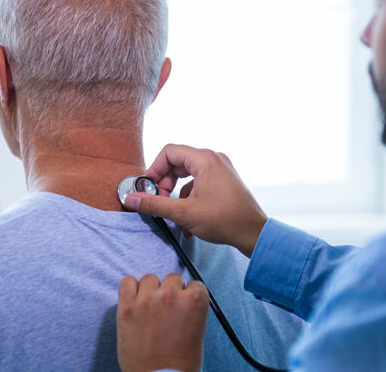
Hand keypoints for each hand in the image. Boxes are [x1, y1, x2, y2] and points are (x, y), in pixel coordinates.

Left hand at [117, 273, 208, 371]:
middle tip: (166, 308)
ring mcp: (147, 299)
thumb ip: (189, 309)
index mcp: (194, 301)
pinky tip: (134, 300)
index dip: (188, 295)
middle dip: (171, 292)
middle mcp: (171, 295)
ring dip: (151, 289)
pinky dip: (131, 288)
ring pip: (150, 278)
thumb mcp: (198, 331)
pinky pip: (127, 282)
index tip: (183, 304)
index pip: (195, 284)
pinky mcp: (127, 307)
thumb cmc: (180, 363)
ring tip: (149, 306)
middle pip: (172, 278)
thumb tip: (181, 300)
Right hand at [123, 144, 267, 256]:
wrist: (254, 233)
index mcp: (205, 159)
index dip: (154, 169)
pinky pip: (199, 183)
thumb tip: (131, 199)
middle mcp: (214, 159)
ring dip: (177, 195)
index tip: (147, 187)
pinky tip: (189, 221)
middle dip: (165, 183)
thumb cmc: (225, 220)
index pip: (169, 152)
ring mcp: (221, 169)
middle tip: (159, 201)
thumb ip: (155, 204)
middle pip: (178, 162)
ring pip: (188, 175)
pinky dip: (190, 198)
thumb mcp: (184, 213)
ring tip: (174, 215)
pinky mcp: (224, 181)